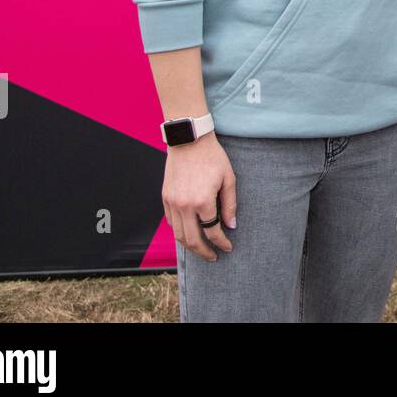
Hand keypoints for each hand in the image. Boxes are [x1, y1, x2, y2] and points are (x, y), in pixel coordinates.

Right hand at [163, 133, 236, 260]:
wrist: (189, 140)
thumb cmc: (212, 157)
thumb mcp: (228, 179)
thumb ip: (229, 205)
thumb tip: (231, 226)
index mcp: (203, 201)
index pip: (213, 232)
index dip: (222, 243)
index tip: (228, 247)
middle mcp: (185, 205)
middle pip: (192, 240)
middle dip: (204, 252)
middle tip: (214, 257)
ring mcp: (172, 202)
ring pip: (178, 235)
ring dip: (190, 246)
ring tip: (201, 249)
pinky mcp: (165, 198)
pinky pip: (171, 222)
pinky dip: (180, 232)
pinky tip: (189, 232)